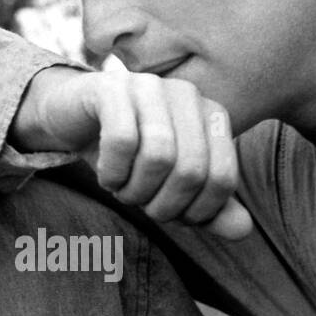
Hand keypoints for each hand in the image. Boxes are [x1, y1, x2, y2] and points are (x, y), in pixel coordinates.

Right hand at [10, 64, 252, 239]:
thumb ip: (209, 209)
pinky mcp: (112, 87)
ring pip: (159, 155)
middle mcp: (188, 94)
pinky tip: (106, 174)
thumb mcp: (171, 188)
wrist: (73, 120)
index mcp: (212, 116)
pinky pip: (122, 141)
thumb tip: (243, 230)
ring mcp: (150, 86)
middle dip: (163, 205)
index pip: (223, 179)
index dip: (197, 212)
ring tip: (122, 189)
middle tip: (140, 204)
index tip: (171, 214)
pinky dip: (112, 172)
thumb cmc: (129, 157)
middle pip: (192, 170)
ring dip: (136, 190)